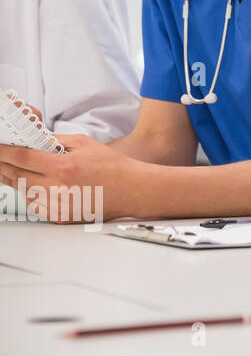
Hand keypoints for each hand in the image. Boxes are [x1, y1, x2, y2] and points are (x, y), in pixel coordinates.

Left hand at [0, 134, 138, 221]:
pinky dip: (30, 194)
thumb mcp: (84, 143)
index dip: (4, 151)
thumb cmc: (113, 167)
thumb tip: (32, 139)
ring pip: (23, 192)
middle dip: (5, 165)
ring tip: (20, 170)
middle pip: (16, 176)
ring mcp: (57, 205)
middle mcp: (57, 188)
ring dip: (17, 179)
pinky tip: (38, 185)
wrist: (132, 189)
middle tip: (2, 159)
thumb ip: (54, 140)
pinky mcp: (59, 217)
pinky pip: (34, 205)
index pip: (21, 157)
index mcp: (63, 167)